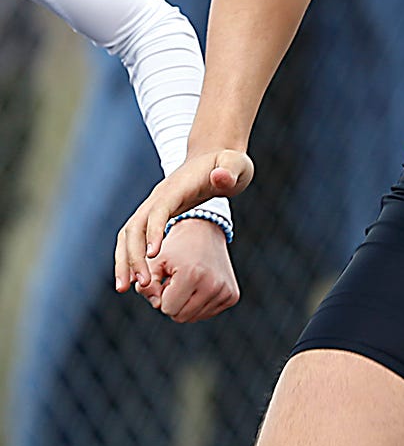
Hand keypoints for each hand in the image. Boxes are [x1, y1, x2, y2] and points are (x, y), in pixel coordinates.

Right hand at [115, 150, 252, 297]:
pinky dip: (131, 257)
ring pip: (129, 234)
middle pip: (134, 226)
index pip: (159, 209)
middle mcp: (158, 197)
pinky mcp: (156, 215)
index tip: (153, 254)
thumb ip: (230, 170)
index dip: (154, 230)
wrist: (216, 158)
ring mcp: (154, 206)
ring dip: (124, 260)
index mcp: (177, 187)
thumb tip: (220, 177)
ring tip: (125, 288)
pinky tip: (135, 279)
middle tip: (139, 284)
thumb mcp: (236, 164)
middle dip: (132, 255)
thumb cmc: (229, 164)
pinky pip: (136, 238)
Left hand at [135, 217, 239, 322]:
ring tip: (189, 282)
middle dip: (173, 303)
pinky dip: (200, 304)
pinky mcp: (233, 295)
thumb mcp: (154, 263)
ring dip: (186, 304)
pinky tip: (201, 286)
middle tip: (176, 282)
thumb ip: (145, 287)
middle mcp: (213, 284)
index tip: (167, 279)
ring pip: (194, 318)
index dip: (161, 297)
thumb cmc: (175, 248)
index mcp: (192, 275)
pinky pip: (207, 313)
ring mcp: (226, 291)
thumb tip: (156, 305)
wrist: (205, 232)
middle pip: (181, 317)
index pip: (167, 309)